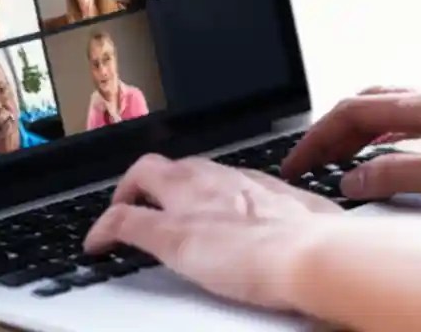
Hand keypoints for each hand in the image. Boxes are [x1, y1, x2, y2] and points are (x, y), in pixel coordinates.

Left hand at [84, 154, 340, 309]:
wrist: (313, 254)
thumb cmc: (324, 244)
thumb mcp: (314, 222)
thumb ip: (303, 222)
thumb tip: (320, 233)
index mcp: (251, 180)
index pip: (211, 172)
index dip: (193, 184)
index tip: (193, 200)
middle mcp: (217, 181)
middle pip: (172, 164)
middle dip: (154, 182)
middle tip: (145, 203)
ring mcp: (189, 202)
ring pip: (143, 177)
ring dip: (128, 196)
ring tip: (120, 217)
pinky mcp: (169, 232)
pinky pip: (121, 221)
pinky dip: (102, 231)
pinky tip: (96, 246)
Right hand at [282, 88, 420, 205]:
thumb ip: (394, 176)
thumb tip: (352, 179)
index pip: (352, 111)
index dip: (317, 138)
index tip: (298, 163)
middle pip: (367, 103)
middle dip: (332, 131)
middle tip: (311, 159)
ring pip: (392, 109)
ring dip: (360, 131)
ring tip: (343, 157)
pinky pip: (416, 120)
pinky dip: (390, 135)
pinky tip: (397, 152)